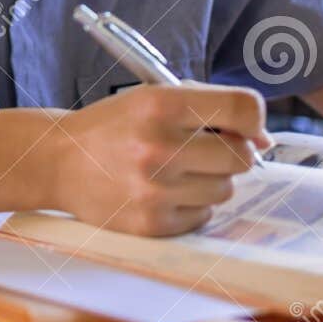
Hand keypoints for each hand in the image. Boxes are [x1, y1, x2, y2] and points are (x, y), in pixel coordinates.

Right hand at [52, 83, 269, 235]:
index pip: (243, 109)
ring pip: (225, 189)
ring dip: (209, 180)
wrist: (58, 162)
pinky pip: (203, 216)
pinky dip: (191, 205)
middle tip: (205, 150)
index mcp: (160, 104)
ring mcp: (154, 190)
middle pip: (242, 157)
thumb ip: (209, 107)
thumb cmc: (113, 127)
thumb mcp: (152, 98)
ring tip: (175, 171)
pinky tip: (162, 192)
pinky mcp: (151, 223)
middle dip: (233, 153)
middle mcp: (158, 147)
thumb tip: (264, 140)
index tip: (248, 128)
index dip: (255, 119)